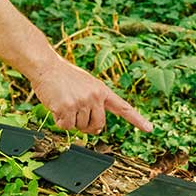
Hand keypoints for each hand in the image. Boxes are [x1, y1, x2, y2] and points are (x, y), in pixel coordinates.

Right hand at [30, 56, 152, 133]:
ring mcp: (81, 102)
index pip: (123, 107)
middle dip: (87, 126)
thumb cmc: (63, 76)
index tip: (150, 129)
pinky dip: (59, 121)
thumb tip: (96, 129)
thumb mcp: (85, 85)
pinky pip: (65, 126)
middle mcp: (94, 96)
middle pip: (98, 126)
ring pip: (79, 127)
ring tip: (63, 102)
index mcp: (101, 90)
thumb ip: (94, 102)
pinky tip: (56, 106)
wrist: (46, 66)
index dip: (137, 120)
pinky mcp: (66, 108)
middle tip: (75, 113)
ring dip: (70, 120)